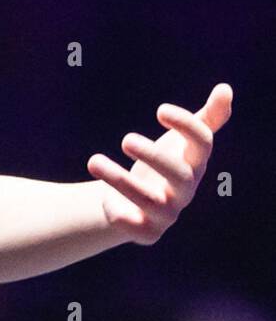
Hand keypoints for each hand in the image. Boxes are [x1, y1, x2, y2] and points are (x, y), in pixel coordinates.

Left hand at [87, 83, 231, 244]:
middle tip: (126, 139)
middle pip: (179, 174)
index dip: (186, 125)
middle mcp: (185, 189)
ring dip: (120, 180)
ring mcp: (168, 212)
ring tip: (93, 161)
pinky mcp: (148, 231)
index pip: (202, 143)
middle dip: (154, 156)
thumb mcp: (181, 140)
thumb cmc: (163, 164)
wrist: (135, 201)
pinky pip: (137, 228)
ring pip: (150, 201)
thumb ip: (206, 118)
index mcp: (194, 162)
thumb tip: (226, 88)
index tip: (159, 109)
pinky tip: (105, 200)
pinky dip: (120, 215)